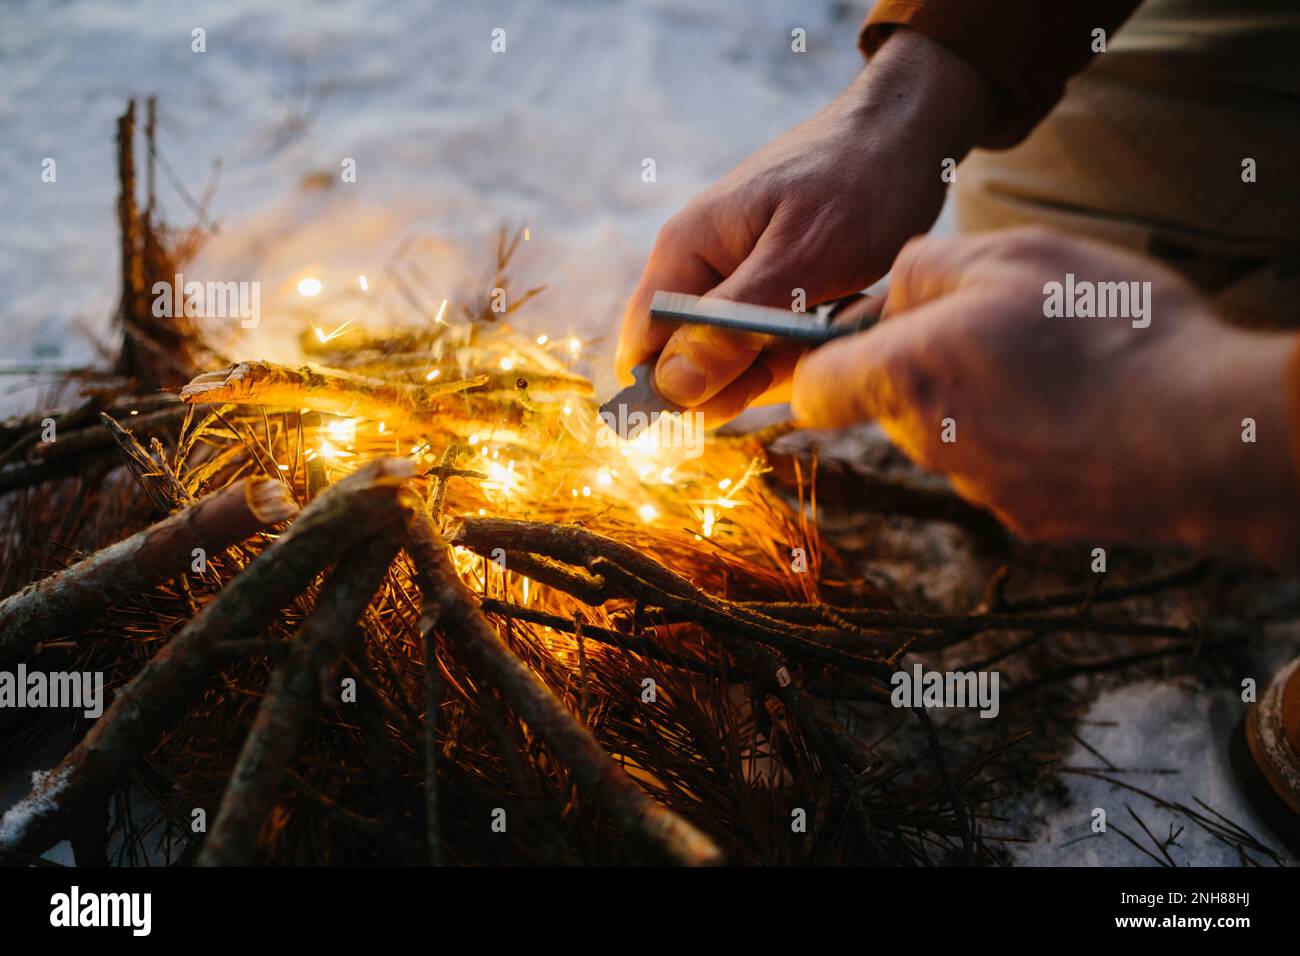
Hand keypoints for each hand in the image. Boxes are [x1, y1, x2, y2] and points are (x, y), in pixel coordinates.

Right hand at [615, 29, 996, 425]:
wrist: (912, 132)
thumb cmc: (858, 181)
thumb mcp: (803, 259)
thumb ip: (734, 325)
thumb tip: (670, 388)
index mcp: (684, 252)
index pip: (642, 349)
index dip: (674, 393)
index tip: (741, 395)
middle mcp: (699, 271)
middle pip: (690, 365)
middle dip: (749, 375)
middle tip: (811, 341)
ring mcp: (736, 284)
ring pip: (738, 362)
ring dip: (788, 362)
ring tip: (839, 314)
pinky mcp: (770, 294)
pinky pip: (772, 347)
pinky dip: (808, 348)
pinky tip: (845, 314)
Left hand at [792, 227, 1299, 566]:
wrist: (1212, 439)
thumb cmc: (1109, 335)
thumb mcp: (1013, 256)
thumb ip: (926, 268)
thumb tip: (892, 292)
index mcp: (905, 378)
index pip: (812, 389)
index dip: (825, 356)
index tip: (857, 332)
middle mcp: (930, 446)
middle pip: (892, 400)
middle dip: (927, 359)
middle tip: (1003, 319)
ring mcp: (980, 490)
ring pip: (953, 430)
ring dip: (984, 393)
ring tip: (1062, 360)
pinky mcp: (1030, 517)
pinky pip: (1007, 463)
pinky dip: (1032, 434)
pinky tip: (1090, 405)